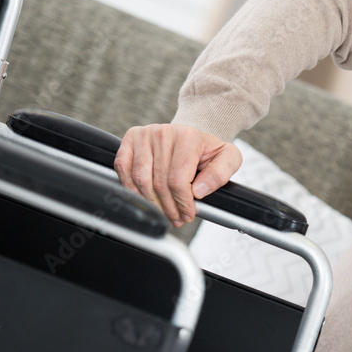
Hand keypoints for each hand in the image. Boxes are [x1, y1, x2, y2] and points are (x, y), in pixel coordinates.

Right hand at [115, 124, 241, 227]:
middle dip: (169, 207)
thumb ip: (220, 174)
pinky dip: (132, 188)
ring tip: (163, 211)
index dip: (182, 203)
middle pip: (159, 183)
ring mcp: (144, 135)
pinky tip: (145, 198)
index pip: (178, 181)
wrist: (190, 136)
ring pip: (140, 180)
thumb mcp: (228, 158)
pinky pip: (123, 169)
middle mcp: (163, 133)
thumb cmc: (206, 149)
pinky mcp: (130, 139)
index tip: (188, 214)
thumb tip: (199, 191)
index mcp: (187, 137)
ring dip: (151, 202)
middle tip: (177, 218)